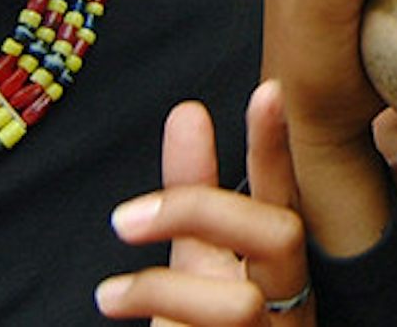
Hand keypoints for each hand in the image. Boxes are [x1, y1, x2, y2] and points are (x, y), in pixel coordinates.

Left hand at [95, 81, 310, 324]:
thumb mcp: (196, 264)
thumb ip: (193, 194)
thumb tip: (188, 112)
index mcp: (278, 267)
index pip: (286, 195)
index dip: (278, 147)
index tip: (265, 91)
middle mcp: (289, 303)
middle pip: (278, 235)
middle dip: (202, 212)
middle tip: (123, 219)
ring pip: (240, 306)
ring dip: (162, 293)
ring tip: (107, 298)